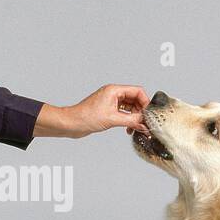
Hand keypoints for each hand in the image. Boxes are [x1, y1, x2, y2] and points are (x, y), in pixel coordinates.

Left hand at [33, 85, 149, 138]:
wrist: (71, 124)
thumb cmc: (86, 117)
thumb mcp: (112, 119)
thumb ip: (131, 121)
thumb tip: (144, 123)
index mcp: (114, 90)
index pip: (137, 91)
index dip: (145, 102)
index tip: (148, 114)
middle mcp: (113, 94)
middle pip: (135, 99)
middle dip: (140, 112)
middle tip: (144, 124)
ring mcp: (110, 102)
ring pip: (130, 107)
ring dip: (135, 118)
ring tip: (136, 128)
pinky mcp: (108, 110)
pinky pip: (123, 113)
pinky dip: (128, 120)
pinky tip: (128, 129)